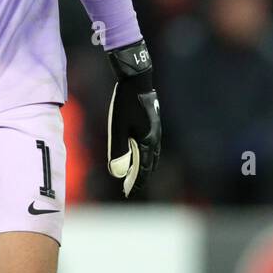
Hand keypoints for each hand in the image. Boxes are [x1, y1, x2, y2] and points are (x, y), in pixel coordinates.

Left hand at [106, 39, 161, 196]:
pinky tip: (142, 151)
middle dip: (140, 176)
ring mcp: (156, 130)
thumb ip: (118, 151)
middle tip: (131, 187)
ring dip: (145, 166)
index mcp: (146, 141)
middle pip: (149, 163)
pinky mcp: (154, 122)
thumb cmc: (125, 105)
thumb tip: (117, 173)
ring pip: (153, 154)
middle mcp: (154, 138)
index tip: (127, 192)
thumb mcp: (118, 129)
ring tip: (138, 173)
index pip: (141, 168)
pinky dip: (148, 154)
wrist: (138, 80)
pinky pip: (153, 144)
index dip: (134, 181)